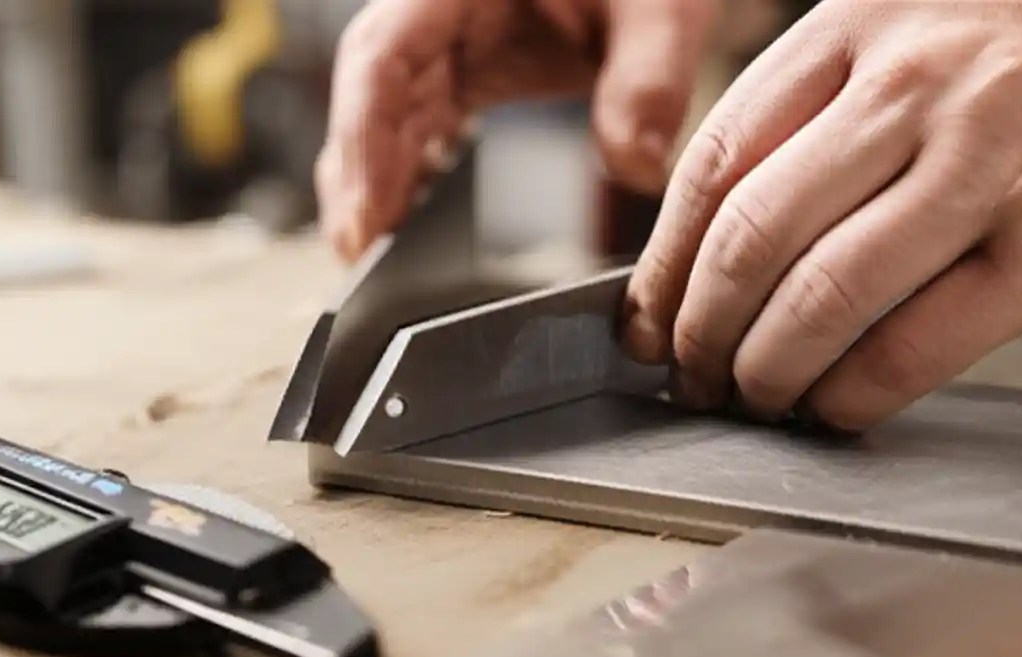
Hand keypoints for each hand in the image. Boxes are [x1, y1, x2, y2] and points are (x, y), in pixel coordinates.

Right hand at [316, 0, 717, 261]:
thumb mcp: (663, 8)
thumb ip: (649, 82)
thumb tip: (636, 168)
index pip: (382, 58)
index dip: (363, 141)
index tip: (367, 219)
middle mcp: (435, 11)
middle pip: (367, 97)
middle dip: (358, 182)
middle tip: (361, 265)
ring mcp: (443, 42)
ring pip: (382, 118)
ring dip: (373, 187)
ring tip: (373, 261)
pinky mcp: (462, 71)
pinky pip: (416, 127)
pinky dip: (404, 177)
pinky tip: (401, 226)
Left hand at [623, 0, 1021, 430]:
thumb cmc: (1011, 55)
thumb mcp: (894, 45)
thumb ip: (803, 124)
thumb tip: (693, 262)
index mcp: (854, 28)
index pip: (714, 165)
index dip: (662, 266)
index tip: (644, 324)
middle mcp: (916, 87)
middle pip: (753, 237)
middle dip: (700, 331)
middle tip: (691, 375)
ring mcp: (990, 166)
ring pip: (823, 298)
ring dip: (764, 371)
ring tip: (751, 396)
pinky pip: (912, 347)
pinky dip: (850, 395)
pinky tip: (830, 405)